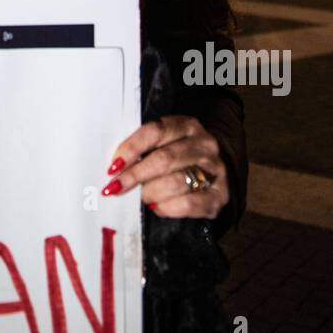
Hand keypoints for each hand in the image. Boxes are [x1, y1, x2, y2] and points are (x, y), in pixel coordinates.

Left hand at [103, 115, 228, 218]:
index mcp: (187, 125)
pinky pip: (190, 203)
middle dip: (135, 175)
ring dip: (151, 192)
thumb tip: (114, 168)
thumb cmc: (177, 157)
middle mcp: (204, 144)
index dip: (131, 149)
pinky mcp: (220, 195)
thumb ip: (143, 150)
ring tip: (140, 198)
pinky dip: (167, 207)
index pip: (155, 131)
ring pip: (176, 181)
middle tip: (116, 188)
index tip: (112, 167)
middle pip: (164, 158)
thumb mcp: (164, 144)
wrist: (212, 174)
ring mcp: (215, 169)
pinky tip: (156, 207)